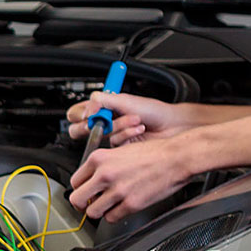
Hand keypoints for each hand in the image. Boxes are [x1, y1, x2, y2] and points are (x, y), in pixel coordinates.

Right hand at [65, 89, 195, 146]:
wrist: (172, 125)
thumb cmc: (154, 111)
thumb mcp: (125, 100)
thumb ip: (103, 101)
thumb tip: (88, 108)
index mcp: (104, 107)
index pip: (78, 112)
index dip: (80, 113)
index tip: (91, 113)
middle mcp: (106, 122)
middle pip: (81, 129)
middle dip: (92, 125)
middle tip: (101, 122)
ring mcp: (112, 136)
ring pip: (101, 136)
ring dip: (119, 125)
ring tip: (135, 119)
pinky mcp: (120, 149)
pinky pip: (114, 144)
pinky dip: (127, 134)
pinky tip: (138, 129)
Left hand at [69, 130, 207, 220]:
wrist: (176, 158)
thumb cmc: (154, 153)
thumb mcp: (121, 150)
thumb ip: (103, 165)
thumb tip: (92, 180)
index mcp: (100, 158)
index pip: (75, 181)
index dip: (80, 189)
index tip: (85, 192)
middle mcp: (105, 174)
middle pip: (77, 199)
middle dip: (82, 204)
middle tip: (89, 204)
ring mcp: (117, 190)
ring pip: (93, 212)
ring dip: (99, 212)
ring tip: (108, 206)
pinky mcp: (131, 204)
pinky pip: (111, 218)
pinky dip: (114, 216)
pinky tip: (121, 208)